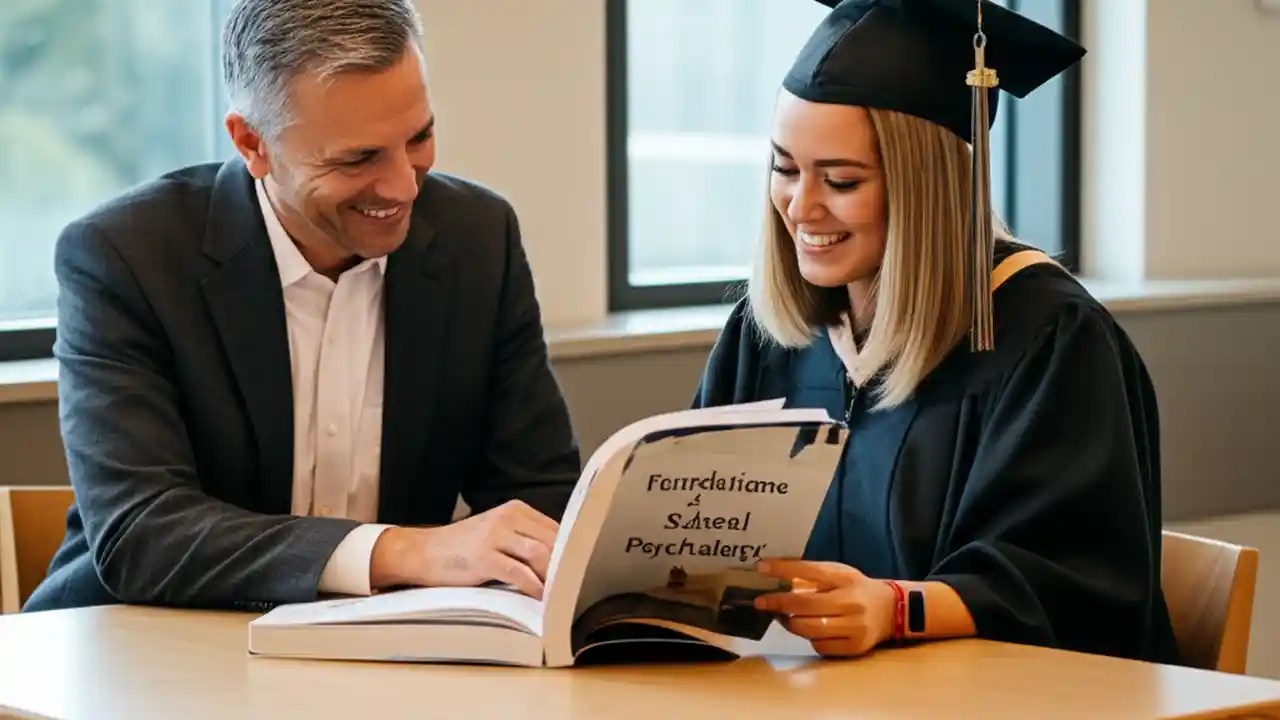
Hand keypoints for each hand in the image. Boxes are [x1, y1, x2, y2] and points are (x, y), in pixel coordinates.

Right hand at [370, 500, 558, 597]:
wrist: (424, 552)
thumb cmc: (463, 548)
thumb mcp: (497, 532)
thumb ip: (525, 539)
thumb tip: (561, 558)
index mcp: (516, 510)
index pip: (555, 528)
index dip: (571, 550)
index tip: (581, 568)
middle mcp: (508, 518)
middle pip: (551, 541)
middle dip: (566, 565)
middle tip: (576, 584)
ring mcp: (495, 536)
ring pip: (539, 555)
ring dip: (553, 577)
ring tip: (561, 594)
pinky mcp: (484, 557)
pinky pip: (518, 573)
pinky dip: (533, 587)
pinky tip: (539, 598)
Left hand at [753, 559, 895, 657]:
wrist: (892, 610)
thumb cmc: (856, 589)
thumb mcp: (838, 574)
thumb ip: (811, 575)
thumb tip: (773, 575)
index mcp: (845, 578)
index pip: (810, 570)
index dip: (783, 569)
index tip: (761, 567)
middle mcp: (851, 602)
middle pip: (805, 604)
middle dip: (778, 603)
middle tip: (761, 601)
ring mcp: (854, 627)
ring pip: (809, 629)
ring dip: (789, 623)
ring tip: (783, 616)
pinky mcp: (854, 647)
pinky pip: (820, 646)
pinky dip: (809, 638)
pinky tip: (810, 630)